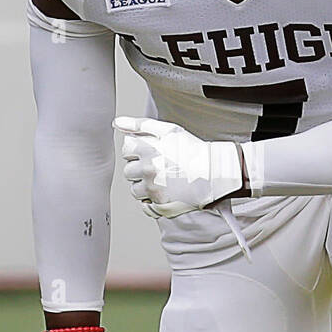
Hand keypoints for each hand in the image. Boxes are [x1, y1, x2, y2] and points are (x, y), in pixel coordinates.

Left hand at [114, 116, 244, 216]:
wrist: (214, 172)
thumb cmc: (193, 151)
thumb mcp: (168, 131)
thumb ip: (140, 125)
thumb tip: (117, 123)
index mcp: (147, 151)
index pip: (127, 151)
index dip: (139, 151)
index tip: (152, 153)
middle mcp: (147, 171)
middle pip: (128, 172)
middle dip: (140, 169)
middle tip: (160, 167)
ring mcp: (153, 190)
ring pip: (135, 190)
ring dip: (144, 186)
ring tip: (163, 180)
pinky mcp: (160, 206)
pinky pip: (145, 207)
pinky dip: (152, 202)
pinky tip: (165, 193)